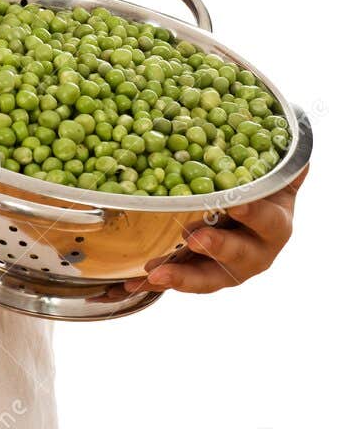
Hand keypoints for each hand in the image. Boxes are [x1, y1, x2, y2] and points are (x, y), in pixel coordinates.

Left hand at [122, 166, 306, 295]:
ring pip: (209, 278)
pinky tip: (133, 282)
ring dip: (182, 275)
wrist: (254, 217)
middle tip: (193, 238)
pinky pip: (181, 280)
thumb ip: (280, 160)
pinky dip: (158, 281)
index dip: (254, 215)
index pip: (268, 221)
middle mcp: (256, 252)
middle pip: (239, 256)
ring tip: (156, 273)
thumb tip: (296, 145)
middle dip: (216, 247)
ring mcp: (229, 269)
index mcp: (275, 225)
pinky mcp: (202, 275)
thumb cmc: (261, 189)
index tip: (236, 206)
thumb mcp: (271, 173)